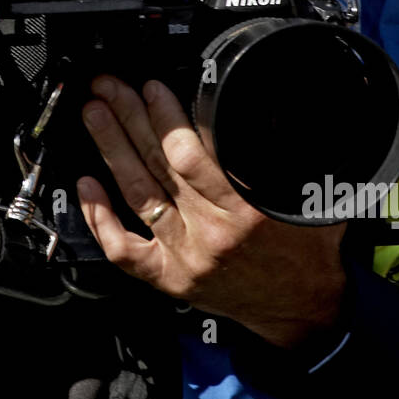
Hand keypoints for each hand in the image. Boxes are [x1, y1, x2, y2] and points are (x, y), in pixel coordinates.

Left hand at [76, 75, 346, 348]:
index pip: (191, 157)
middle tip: (109, 88)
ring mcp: (184, 257)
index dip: (166, 118)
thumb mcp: (312, 197)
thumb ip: (289, 156)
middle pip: (157, 167)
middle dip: (129, 119)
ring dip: (111, 149)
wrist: (302, 310)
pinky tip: (86, 185)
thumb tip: (270, 110)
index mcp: (247, 212)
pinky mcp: (169, 277)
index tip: (152, 88)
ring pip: (137, 195)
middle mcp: (210, 234)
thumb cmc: (308, 250)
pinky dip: (99, 217)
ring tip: (94, 115)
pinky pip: (123, 249)